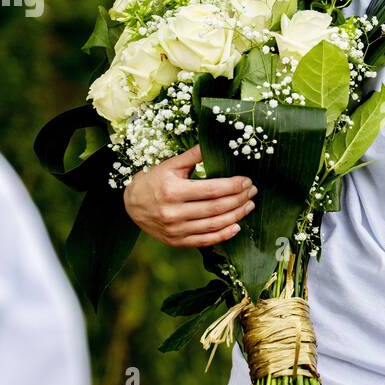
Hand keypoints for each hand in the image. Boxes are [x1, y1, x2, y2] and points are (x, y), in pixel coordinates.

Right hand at [123, 145, 256, 247]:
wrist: (131, 205)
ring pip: (214, 225)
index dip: (233, 186)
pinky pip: (205, 241)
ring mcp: (175, 230)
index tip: (247, 180)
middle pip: (216, 207)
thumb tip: (214, 142)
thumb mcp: (170, 164)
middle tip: (253, 192)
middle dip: (239, 199)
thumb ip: (193, 155)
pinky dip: (223, 235)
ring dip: (236, 216)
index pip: (212, 189)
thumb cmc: (153, 180)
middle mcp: (174, 212)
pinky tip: (237, 226)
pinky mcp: (176, 242)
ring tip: (250, 206)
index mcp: (173, 190)